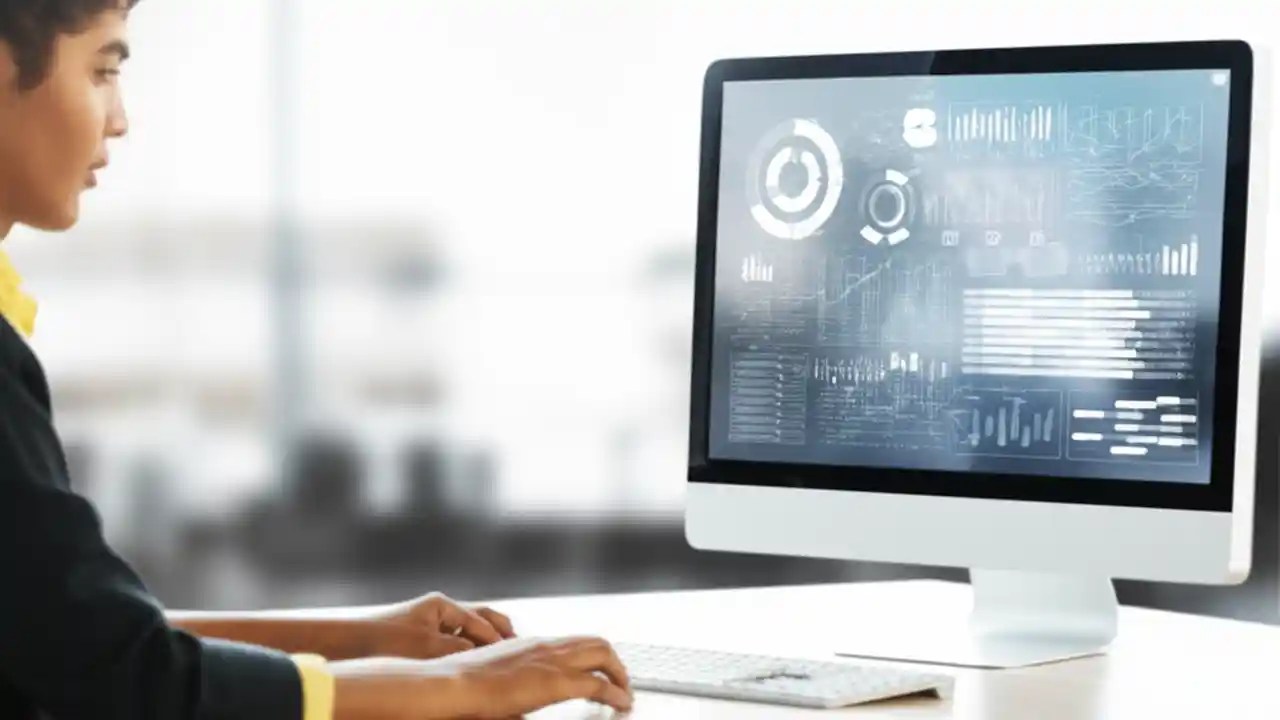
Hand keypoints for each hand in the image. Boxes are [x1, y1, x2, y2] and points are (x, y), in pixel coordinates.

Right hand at [331, 636, 632, 718]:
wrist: (450, 684)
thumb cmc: (463, 686)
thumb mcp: (496, 679)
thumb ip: (517, 687)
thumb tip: (523, 706)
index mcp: (531, 644)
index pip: (574, 641)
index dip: (595, 655)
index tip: (603, 671)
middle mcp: (545, 646)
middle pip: (596, 642)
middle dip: (615, 662)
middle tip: (622, 682)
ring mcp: (550, 660)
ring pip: (602, 653)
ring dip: (619, 673)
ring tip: (625, 693)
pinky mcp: (553, 681)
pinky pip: (597, 683)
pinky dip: (616, 692)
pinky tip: (622, 704)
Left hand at [367, 592, 515, 656]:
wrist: (350, 643)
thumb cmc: (385, 640)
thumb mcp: (426, 646)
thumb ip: (459, 648)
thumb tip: (487, 654)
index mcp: (443, 605)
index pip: (482, 621)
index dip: (499, 638)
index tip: (518, 653)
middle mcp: (441, 611)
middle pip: (482, 618)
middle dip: (501, 633)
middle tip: (520, 649)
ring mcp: (433, 624)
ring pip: (470, 631)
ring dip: (485, 643)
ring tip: (502, 658)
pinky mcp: (425, 639)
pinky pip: (456, 642)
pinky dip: (470, 650)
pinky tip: (474, 665)